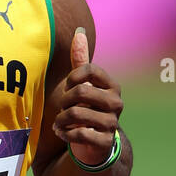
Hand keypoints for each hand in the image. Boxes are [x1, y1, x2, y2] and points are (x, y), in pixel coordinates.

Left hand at [52, 28, 123, 166]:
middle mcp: (116, 103)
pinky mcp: (105, 142)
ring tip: (59, 123)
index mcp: (112, 86)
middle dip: (63, 102)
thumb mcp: (85, 85)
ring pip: (76, 113)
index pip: (89, 69)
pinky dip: (65, 134)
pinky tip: (64, 134)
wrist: (96, 143)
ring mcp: (112, 123)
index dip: (72, 78)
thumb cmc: (88, 109)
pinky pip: (79, 134)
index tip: (68, 88)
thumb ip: (81, 61)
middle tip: (61, 109)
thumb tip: (79, 32)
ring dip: (60, 120)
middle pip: (80, 92)